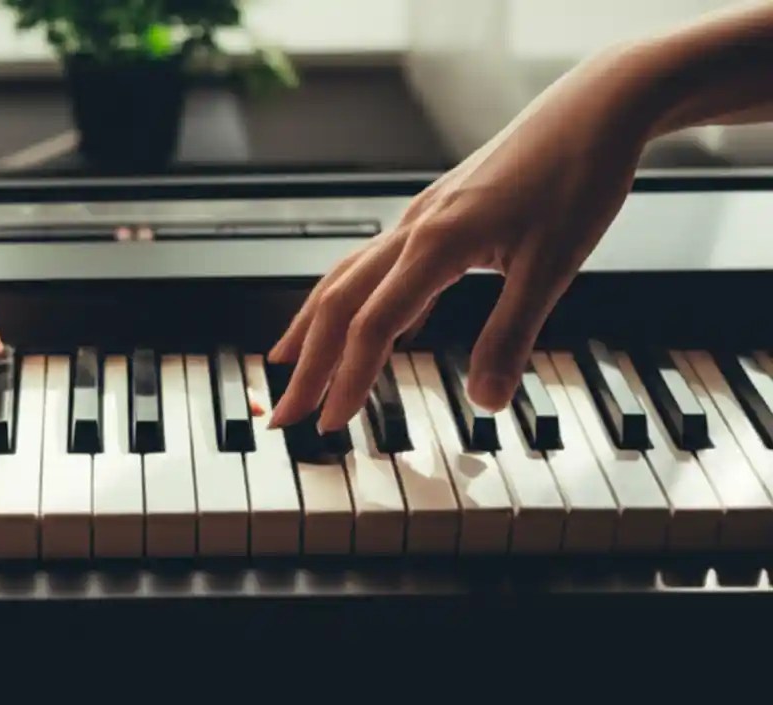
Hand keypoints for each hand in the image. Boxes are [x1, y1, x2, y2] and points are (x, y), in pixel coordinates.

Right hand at [268, 52, 653, 431]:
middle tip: (282, 414)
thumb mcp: (554, 267)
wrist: (594, 108)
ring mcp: (419, 218)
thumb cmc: (577, 176)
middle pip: (337, 303)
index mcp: (436, 243)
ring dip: (313, 327)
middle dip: (306, 364)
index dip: (347, 379)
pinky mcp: (435, 214)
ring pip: (346, 278)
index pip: (372, 325)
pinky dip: (356, 301)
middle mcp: (413, 228)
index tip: (330, 424)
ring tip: (288, 363)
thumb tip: (485, 401)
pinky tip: (370, 328)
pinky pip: (377, 264)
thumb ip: (511, 337)